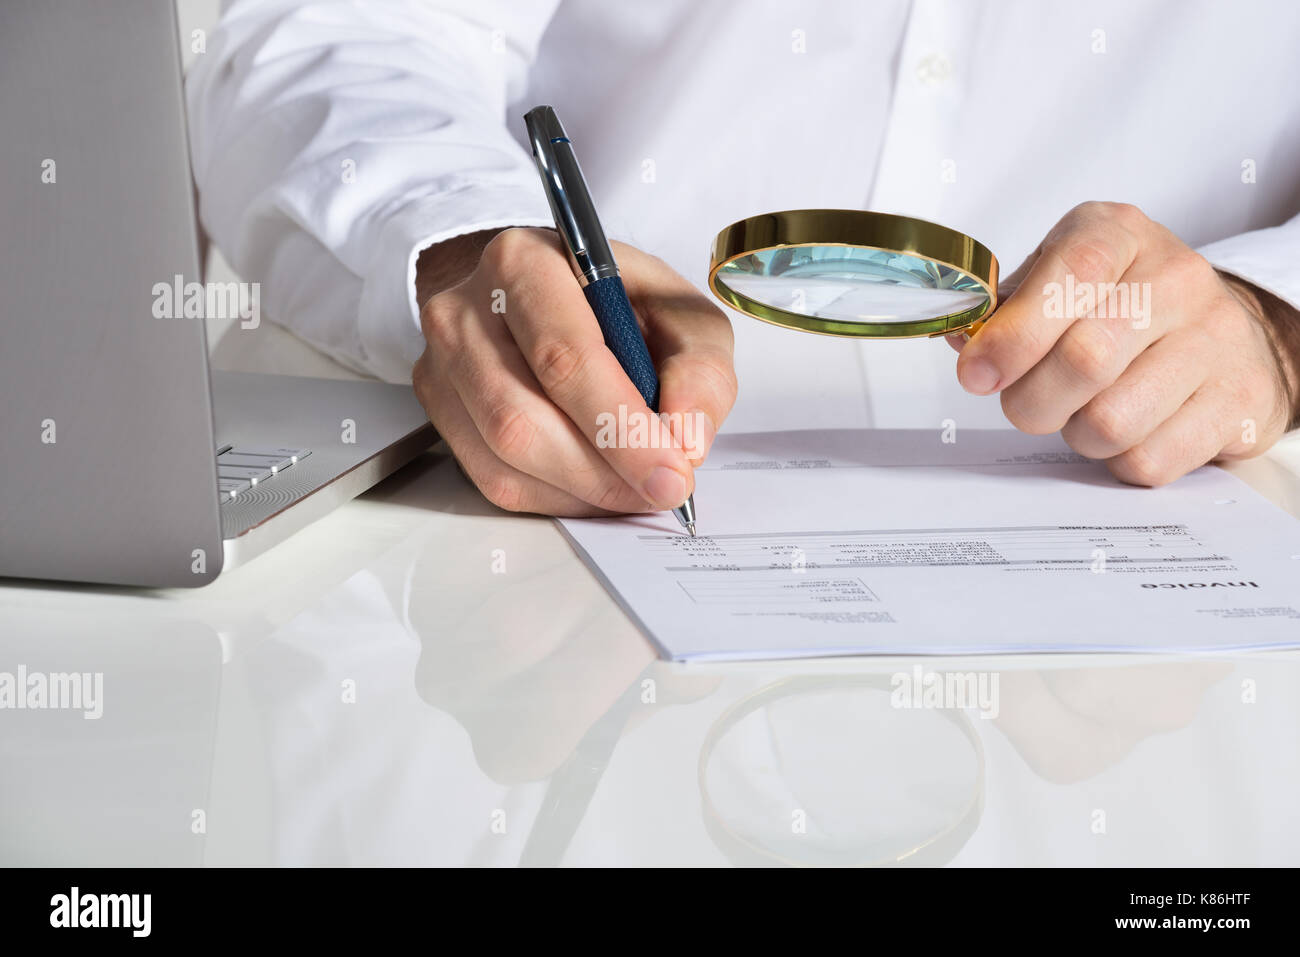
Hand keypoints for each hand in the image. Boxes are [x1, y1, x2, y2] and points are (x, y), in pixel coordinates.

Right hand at [412, 227, 736, 515]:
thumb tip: (687, 438)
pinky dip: (558, 497)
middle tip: (662, 489)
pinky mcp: (439, 412)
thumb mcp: (679, 310)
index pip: (563, 357)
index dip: (620, 425)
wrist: (548, 293)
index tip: (673, 468)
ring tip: (636, 488)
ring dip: (583, 490)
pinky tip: (596, 485)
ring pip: (503, 458)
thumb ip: (699, 366)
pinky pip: (494, 479)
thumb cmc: (615, 301)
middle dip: (604, 471)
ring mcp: (442, 366)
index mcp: (524, 264)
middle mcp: (466, 312)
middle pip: (521, 419)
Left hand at [952, 202, 1299, 484]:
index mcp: (1120, 235)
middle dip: (1032, 400)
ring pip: (1112, 420)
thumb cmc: (1123, 308)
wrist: (1227, 335)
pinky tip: (1128, 433)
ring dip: (1077, 434)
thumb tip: (968, 347)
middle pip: (1085, 359)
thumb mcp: (1061, 281)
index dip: (1013, 337)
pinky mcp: (1241, 402)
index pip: (1070, 276)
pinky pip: (1150, 460)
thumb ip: (1008, 310)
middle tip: (1028, 404)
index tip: (978, 374)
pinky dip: (1119, 462)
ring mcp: (1217, 339)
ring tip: (1085, 413)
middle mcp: (1177, 278)